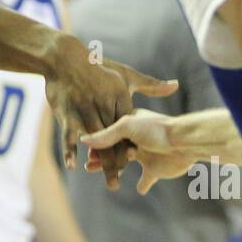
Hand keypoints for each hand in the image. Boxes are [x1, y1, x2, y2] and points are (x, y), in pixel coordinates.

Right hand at [45, 38, 177, 188]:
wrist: (66, 59)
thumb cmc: (99, 67)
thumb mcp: (126, 76)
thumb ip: (151, 85)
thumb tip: (175, 86)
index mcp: (119, 99)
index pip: (128, 127)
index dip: (130, 143)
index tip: (133, 157)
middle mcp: (102, 107)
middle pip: (113, 140)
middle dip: (118, 162)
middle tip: (119, 182)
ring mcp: (83, 111)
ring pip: (95, 142)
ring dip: (101, 163)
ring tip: (110, 182)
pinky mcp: (66, 115)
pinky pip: (69, 136)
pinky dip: (70, 150)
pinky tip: (73, 165)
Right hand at [83, 109, 233, 192]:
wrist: (184, 142)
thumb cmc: (156, 129)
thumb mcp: (126, 127)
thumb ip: (106, 135)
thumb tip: (82, 140)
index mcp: (129, 126)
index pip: (107, 135)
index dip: (96, 145)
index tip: (86, 153)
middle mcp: (135, 140)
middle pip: (114, 150)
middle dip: (101, 158)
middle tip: (89, 167)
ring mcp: (145, 155)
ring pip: (125, 164)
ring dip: (114, 170)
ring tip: (106, 178)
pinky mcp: (155, 170)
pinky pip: (146, 179)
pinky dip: (143, 185)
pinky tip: (140, 190)